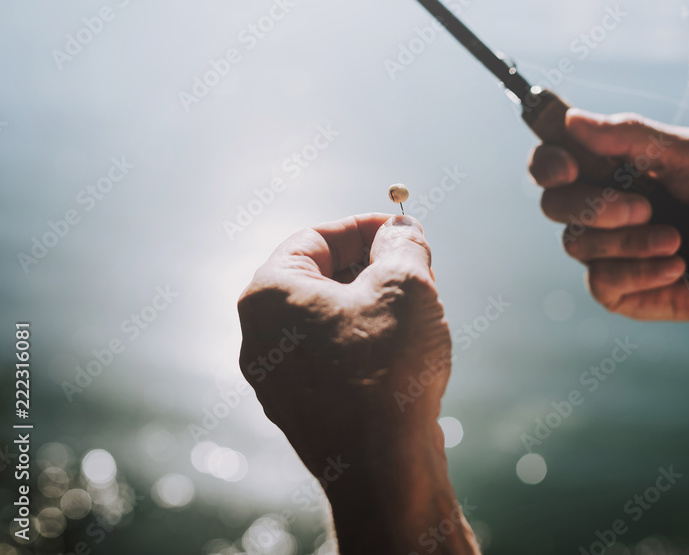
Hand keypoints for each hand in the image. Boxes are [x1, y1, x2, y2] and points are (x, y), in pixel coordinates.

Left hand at [238, 214, 477, 553]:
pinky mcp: (305, 409)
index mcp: (269, 294)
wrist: (382, 469)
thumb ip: (402, 244)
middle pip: (321, 278)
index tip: (403, 229)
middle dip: (373, 266)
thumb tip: (401, 230)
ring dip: (375, 306)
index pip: (316, 237)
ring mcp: (278, 378)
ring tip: (419, 312)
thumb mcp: (406, 284)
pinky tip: (406, 355)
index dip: (366, 227)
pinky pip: (335, 358)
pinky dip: (369, 344)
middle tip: (417, 268)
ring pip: (331, 319)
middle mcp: (261, 336)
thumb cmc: (388, 369)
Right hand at [528, 108, 688, 327]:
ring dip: (628, 240)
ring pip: (577, 243)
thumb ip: (631, 134)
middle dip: (593, 205)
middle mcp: (594, 208)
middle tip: (643, 207)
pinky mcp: (611, 287)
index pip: (551, 160)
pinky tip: (674, 265)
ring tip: (675, 238)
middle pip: (553, 203)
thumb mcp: (687, 153)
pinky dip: (641, 270)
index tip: (569, 167)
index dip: (547, 163)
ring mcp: (599, 249)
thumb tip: (575, 122)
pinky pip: (602, 279)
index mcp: (604, 168)